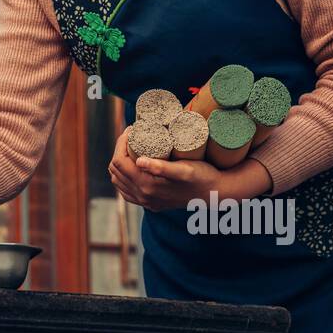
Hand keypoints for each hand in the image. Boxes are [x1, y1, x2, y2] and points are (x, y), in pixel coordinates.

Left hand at [108, 126, 223, 210]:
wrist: (215, 193)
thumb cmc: (202, 177)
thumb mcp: (184, 169)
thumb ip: (161, 167)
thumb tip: (139, 161)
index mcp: (146, 186)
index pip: (119, 161)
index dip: (121, 142)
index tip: (132, 129)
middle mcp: (143, 196)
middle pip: (116, 170)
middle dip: (120, 149)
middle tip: (132, 134)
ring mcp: (146, 202)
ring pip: (119, 181)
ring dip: (120, 162)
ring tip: (131, 146)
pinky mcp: (151, 203)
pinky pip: (127, 191)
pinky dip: (124, 177)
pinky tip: (132, 166)